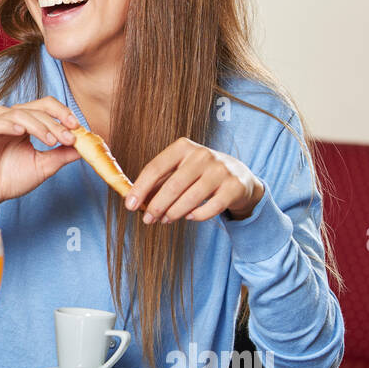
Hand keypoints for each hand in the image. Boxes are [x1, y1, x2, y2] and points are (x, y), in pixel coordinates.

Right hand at [0, 97, 82, 217]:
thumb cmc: (11, 180)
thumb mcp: (44, 166)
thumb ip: (62, 155)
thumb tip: (86, 147)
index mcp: (26, 124)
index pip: (45, 107)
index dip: (62, 113)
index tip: (77, 127)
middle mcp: (11, 120)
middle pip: (35, 108)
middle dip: (54, 122)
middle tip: (68, 137)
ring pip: (17, 113)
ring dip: (37, 124)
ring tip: (50, 140)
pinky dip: (8, 124)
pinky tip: (20, 132)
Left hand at [124, 137, 263, 223]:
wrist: (239, 176)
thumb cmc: (200, 174)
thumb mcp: (180, 169)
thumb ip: (159, 182)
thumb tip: (135, 201)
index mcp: (183, 147)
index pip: (155, 168)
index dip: (140, 188)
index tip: (130, 206)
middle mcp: (202, 155)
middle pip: (172, 186)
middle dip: (156, 206)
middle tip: (147, 220)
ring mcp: (220, 170)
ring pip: (190, 199)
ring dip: (173, 213)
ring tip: (165, 220)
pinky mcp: (234, 187)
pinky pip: (210, 208)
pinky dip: (196, 216)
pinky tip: (189, 216)